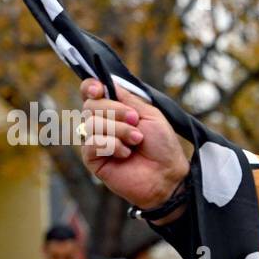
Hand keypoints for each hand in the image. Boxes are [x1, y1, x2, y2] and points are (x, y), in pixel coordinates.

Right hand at [78, 78, 190, 214]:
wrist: (168, 175)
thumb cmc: (162, 146)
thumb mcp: (149, 114)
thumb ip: (127, 98)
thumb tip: (106, 83)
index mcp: (114, 111)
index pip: (90, 93)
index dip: (90, 87)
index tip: (99, 90)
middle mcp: (102, 124)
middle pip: (90, 106)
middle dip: (115, 111)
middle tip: (136, 122)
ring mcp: (96, 142)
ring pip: (91, 124)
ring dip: (119, 130)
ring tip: (137, 141)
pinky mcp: (93, 160)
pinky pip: (91, 143)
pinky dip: (111, 145)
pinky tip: (125, 154)